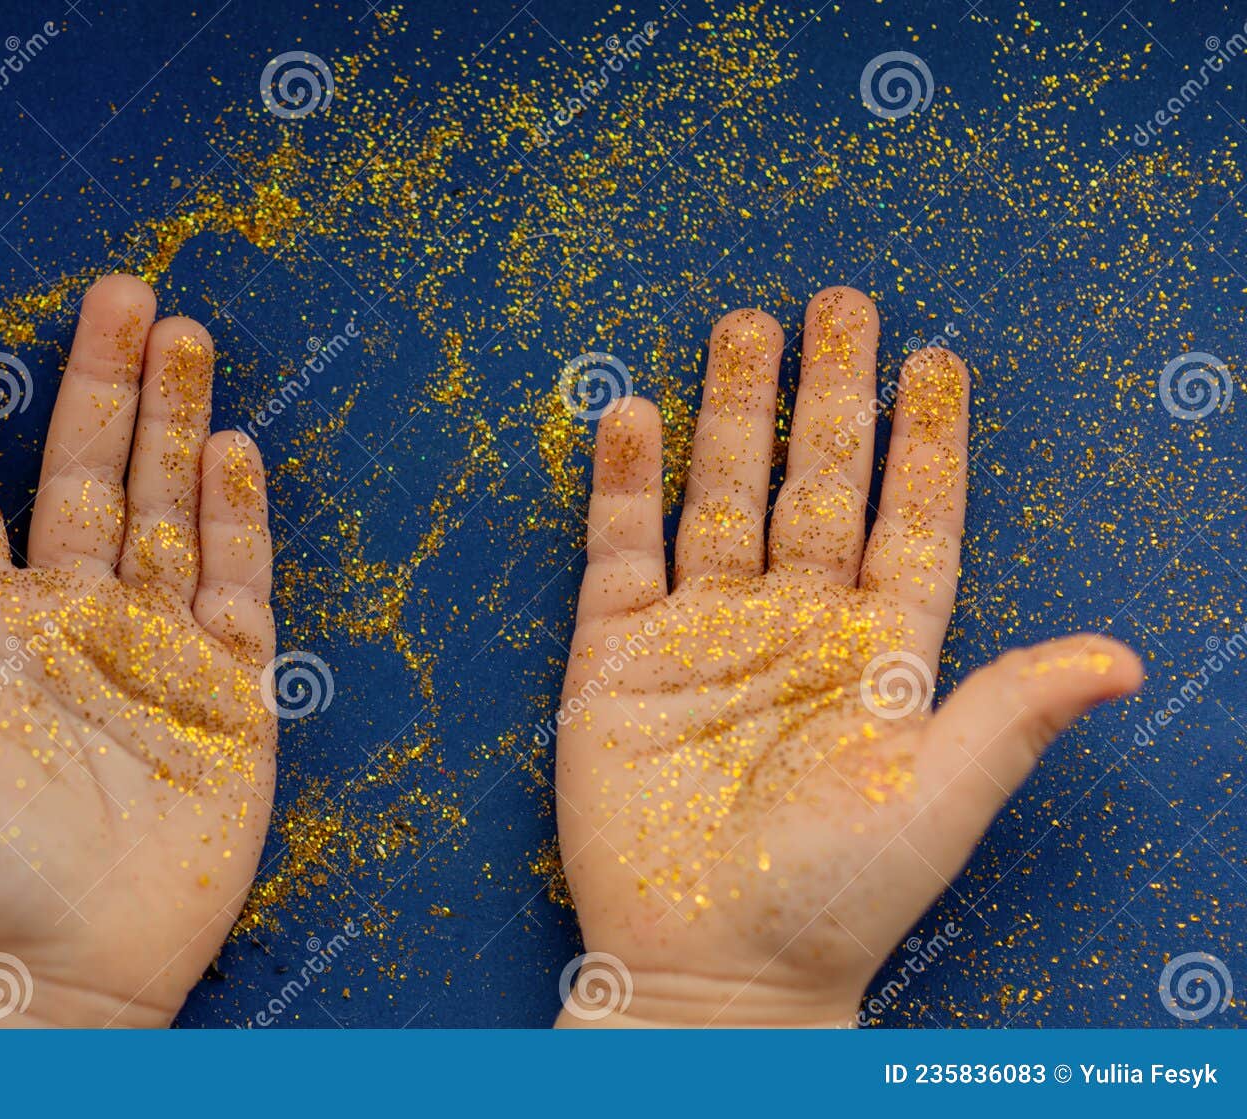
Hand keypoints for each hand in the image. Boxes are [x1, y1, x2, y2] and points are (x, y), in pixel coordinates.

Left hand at [0, 274, 275, 1026]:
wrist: (72, 969)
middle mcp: (75, 624)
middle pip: (90, 482)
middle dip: (101, 387)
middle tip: (119, 293)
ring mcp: (158, 650)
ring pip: (171, 513)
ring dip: (175, 423)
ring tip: (182, 337)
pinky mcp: (230, 690)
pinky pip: (240, 586)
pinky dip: (240, 518)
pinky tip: (235, 448)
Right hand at [553, 288, 1141, 1027]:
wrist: (711, 963)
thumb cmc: (835, 896)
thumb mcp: (933, 802)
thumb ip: (1008, 713)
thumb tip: (1121, 659)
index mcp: (878, 653)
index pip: (909, 522)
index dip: (925, 444)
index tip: (937, 363)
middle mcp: (793, 624)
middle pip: (816, 484)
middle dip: (828, 394)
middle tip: (838, 302)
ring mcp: (702, 632)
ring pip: (721, 496)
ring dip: (731, 414)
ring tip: (742, 328)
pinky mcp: (616, 655)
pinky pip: (619, 551)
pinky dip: (622, 485)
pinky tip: (635, 418)